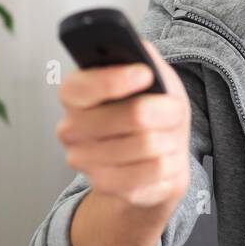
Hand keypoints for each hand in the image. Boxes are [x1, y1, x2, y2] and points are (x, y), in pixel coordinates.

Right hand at [55, 38, 191, 208]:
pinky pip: (156, 172)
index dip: (117, 80)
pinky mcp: (106, 187)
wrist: (150, 155)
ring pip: (150, 145)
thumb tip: (142, 57)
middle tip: (174, 110)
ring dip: (172, 138)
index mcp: (73, 94)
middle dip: (167, 111)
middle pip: (134, 116)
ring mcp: (84, 162)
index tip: (145, 74)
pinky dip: (172, 162)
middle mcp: (70, 129)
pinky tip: (165, 158)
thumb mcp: (150, 76)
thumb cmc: (148, 108)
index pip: (84, 87)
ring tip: (169, 135)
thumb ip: (143, 58)